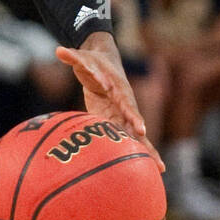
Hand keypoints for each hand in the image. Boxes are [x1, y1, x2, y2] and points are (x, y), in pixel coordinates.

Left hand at [56, 33, 164, 169]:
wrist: (104, 64)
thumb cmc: (93, 62)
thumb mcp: (82, 59)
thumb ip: (72, 57)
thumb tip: (59, 50)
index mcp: (119, 90)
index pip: (127, 104)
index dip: (134, 116)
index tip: (141, 128)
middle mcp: (125, 104)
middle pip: (137, 124)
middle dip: (146, 141)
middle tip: (157, 159)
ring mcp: (122, 114)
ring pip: (136, 134)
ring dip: (147, 151)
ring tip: (160, 168)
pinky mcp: (115, 120)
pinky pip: (126, 137)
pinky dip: (134, 150)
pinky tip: (146, 166)